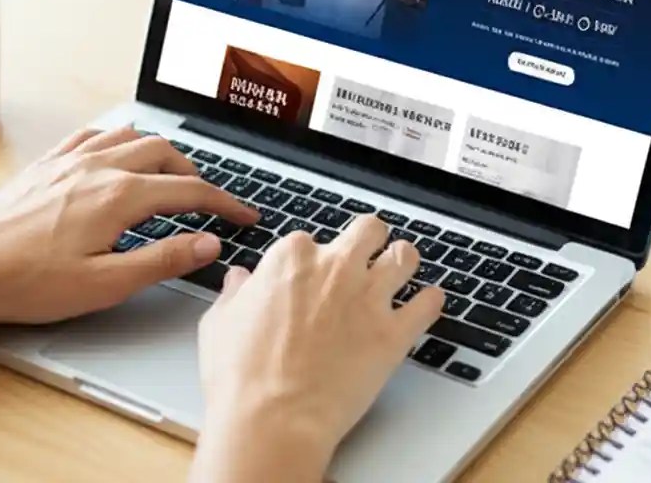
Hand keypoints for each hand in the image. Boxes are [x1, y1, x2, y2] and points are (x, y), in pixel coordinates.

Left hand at [0, 127, 258, 326]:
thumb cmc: (26, 284)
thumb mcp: (106, 285)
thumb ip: (163, 260)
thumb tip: (208, 244)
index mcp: (118, 197)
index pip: (189, 192)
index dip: (225, 203)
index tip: (245, 215)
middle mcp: (97, 168)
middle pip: (165, 154)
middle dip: (195, 175)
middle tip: (207, 202)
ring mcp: (68, 161)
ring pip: (131, 137)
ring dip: (160, 153)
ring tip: (169, 178)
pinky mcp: (45, 165)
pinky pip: (92, 135)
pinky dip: (118, 140)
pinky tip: (117, 154)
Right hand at [192, 216, 442, 479]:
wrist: (272, 419)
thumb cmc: (241, 377)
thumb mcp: (220, 324)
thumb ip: (235, 294)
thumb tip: (240, 280)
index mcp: (291, 259)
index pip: (312, 239)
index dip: (314, 259)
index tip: (314, 275)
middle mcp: (335, 268)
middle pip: (369, 230)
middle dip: (370, 240)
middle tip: (369, 255)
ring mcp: (368, 297)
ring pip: (405, 256)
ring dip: (404, 261)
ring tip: (402, 269)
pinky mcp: (394, 332)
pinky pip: (429, 303)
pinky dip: (430, 302)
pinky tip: (426, 304)